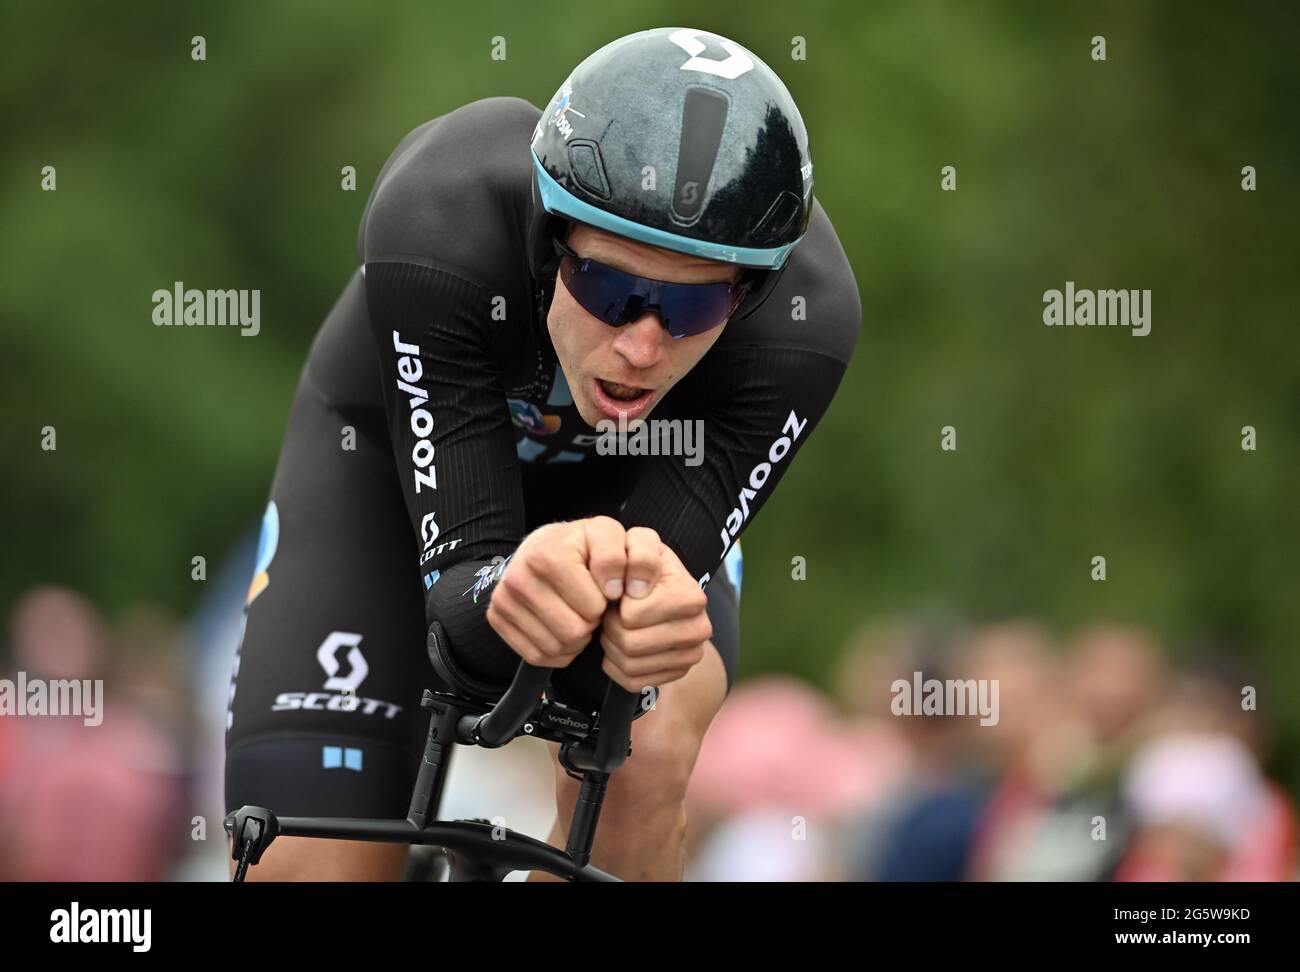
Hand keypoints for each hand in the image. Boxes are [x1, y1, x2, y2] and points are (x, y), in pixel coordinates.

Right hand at [486, 517, 626, 667]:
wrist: (543, 546)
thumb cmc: (582, 545)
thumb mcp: (610, 537)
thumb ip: (628, 557)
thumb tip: (618, 590)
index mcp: (547, 556)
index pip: (592, 608)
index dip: (604, 602)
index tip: (601, 587)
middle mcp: (518, 578)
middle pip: (573, 632)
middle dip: (589, 622)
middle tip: (588, 603)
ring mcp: (502, 600)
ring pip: (555, 648)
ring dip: (575, 638)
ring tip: (575, 613)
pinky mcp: (496, 619)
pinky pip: (537, 656)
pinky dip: (557, 650)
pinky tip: (561, 626)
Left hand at [600, 530, 711, 692]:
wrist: (662, 592)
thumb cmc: (644, 567)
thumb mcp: (641, 545)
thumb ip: (639, 553)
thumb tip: (634, 590)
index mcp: (692, 597)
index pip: (632, 615)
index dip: (615, 604)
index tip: (620, 593)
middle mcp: (700, 629)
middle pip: (630, 643)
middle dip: (611, 628)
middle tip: (612, 614)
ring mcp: (691, 656)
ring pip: (629, 665)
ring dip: (611, 647)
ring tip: (616, 628)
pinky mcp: (677, 675)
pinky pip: (631, 682)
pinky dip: (616, 666)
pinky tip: (620, 647)